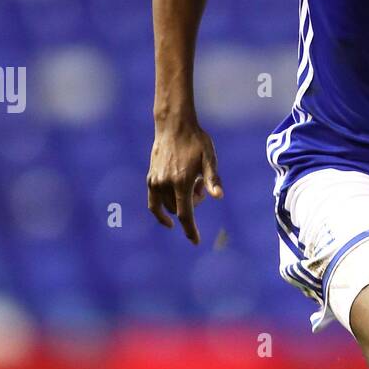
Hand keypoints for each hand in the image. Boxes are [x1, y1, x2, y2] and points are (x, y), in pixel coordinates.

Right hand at [147, 119, 222, 243]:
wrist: (173, 126)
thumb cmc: (196, 141)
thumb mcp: (209, 158)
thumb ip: (213, 179)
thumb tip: (218, 197)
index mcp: (182, 181)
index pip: (185, 213)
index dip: (190, 230)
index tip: (195, 242)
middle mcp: (166, 184)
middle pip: (179, 209)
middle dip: (192, 205)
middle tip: (201, 185)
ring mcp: (156, 181)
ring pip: (168, 206)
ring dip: (180, 203)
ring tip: (192, 183)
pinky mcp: (150, 178)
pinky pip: (153, 202)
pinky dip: (160, 211)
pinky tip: (167, 219)